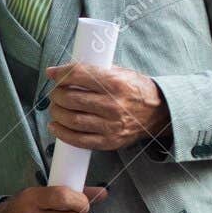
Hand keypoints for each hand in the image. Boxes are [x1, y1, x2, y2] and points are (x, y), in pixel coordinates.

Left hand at [44, 62, 167, 151]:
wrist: (159, 112)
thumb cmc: (136, 90)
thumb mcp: (121, 72)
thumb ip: (94, 71)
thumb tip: (61, 71)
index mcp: (116, 83)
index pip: (79, 75)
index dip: (61, 73)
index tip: (52, 73)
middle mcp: (113, 105)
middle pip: (71, 99)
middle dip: (56, 94)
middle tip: (55, 93)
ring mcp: (111, 125)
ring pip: (72, 119)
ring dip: (57, 113)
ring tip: (55, 108)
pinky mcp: (109, 141)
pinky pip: (79, 140)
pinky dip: (62, 133)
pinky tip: (56, 126)